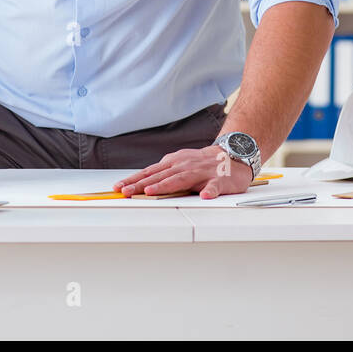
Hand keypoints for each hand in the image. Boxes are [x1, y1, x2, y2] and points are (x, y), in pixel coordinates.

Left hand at [113, 145, 253, 199]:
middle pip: (160, 176)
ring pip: (182, 179)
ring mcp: (202, 172)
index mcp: (175, 163)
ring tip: (151, 192)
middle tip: (127, 191)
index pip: (150, 172)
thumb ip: (163, 174)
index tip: (119, 188)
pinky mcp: (219, 180)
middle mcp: (185, 166)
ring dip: (165, 185)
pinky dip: (209, 190)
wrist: (233, 155)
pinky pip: (214, 186)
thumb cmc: (203, 164)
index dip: (134, 180)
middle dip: (142, 184)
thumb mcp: (180, 165)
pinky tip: (205, 196)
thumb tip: (140, 184)